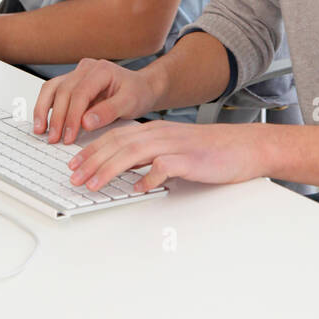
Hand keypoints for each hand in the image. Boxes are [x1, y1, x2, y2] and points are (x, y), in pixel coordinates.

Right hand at [32, 58, 154, 144]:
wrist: (141, 88)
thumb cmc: (137, 93)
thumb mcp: (130, 103)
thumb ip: (109, 111)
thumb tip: (86, 122)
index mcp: (101, 70)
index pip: (80, 92)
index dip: (72, 116)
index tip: (69, 136)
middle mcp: (86, 68)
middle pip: (64, 90)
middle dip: (57, 117)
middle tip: (55, 139)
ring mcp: (77, 74)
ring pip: (53, 88)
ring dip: (43, 110)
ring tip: (41, 131)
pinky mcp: (71, 83)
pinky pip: (53, 92)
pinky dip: (44, 107)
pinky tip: (42, 122)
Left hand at [66, 120, 267, 192]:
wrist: (245, 147)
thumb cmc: (211, 151)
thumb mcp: (174, 149)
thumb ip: (151, 157)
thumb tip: (127, 172)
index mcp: (155, 131)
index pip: (116, 136)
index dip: (92, 149)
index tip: (74, 163)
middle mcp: (161, 134)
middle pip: (118, 143)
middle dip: (92, 160)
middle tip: (74, 177)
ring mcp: (174, 145)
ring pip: (133, 152)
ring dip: (109, 169)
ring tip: (93, 184)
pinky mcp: (189, 159)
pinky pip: (163, 167)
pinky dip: (147, 177)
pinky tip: (137, 188)